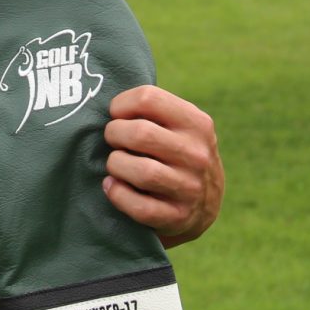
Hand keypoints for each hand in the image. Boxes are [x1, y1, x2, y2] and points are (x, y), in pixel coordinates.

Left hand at [100, 84, 222, 245]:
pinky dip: (117, 194)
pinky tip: (113, 186)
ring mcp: (190, 188)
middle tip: (112, 140)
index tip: (116, 114)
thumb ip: (153, 109)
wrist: (205, 205)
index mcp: (197, 123)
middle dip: (114, 134)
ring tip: (115, 163)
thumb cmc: (176, 154)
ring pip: (140, 170)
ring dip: (116, 165)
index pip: (148, 98)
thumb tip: (104, 92)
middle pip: (140, 133)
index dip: (121, 104)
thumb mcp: (179, 126)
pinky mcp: (178, 217)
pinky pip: (139, 206)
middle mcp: (198, 154)